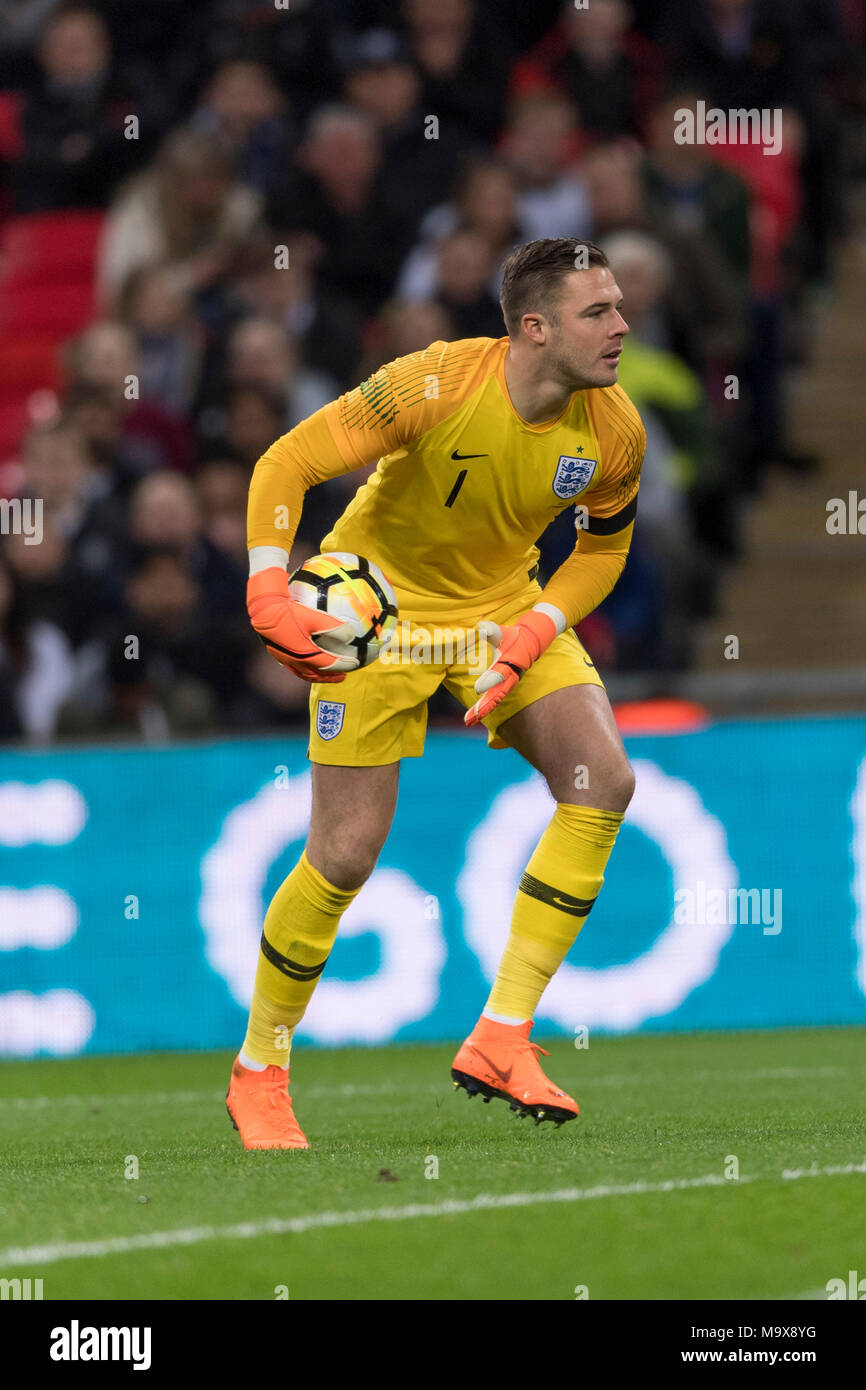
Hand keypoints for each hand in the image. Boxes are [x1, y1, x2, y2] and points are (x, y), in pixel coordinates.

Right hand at [246, 567, 348, 683]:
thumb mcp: (313, 617)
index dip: (343, 665)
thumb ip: (333, 626)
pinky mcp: (277, 654)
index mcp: (305, 655)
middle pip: (317, 674)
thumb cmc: (288, 611)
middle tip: (343, 676)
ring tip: (327, 674)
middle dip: (331, 676)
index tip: (354, 664)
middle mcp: (295, 661)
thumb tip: (351, 634)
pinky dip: (305, 670)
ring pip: (304, 673)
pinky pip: (295, 668)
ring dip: (318, 676)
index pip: (329, 664)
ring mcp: (285, 659)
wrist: (263, 609)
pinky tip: (307, 663)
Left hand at [464, 610, 556, 725]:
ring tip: (468, 722)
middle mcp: (510, 677)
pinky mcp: (505, 687)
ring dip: (482, 711)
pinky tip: (473, 718)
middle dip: (484, 707)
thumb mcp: (503, 632)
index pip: (499, 675)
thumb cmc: (513, 637)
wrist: (530, 643)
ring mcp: (508, 684)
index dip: (489, 682)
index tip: (476, 690)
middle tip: (470, 718)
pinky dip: (484, 709)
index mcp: (510, 663)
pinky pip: (494, 700)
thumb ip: (491, 630)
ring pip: (495, 701)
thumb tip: (480, 626)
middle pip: (497, 695)